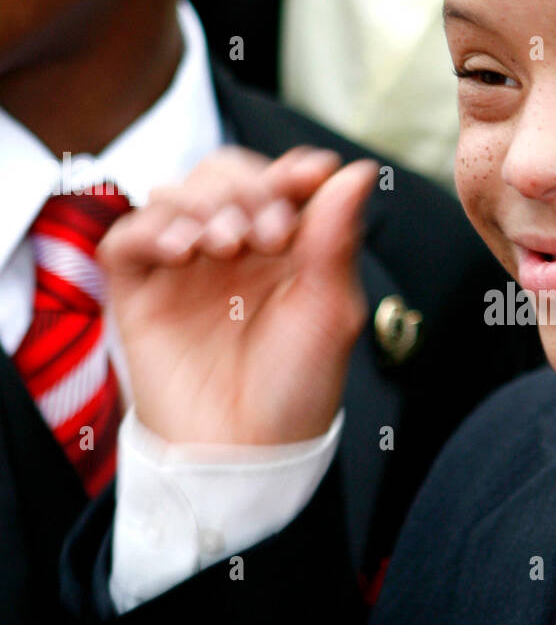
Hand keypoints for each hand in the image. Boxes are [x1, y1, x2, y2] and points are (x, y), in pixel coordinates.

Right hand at [99, 146, 377, 444]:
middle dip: (245, 188)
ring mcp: (182, 268)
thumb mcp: (329, 312)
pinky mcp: (139, 293)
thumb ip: (337, 238)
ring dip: (202, 204)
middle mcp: (231, 250)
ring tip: (226, 244)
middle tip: (268, 232)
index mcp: (283, 249)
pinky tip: (183, 251)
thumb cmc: (296, 390)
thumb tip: (360, 172)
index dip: (289, 171)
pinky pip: (126, 238)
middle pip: (221, 176)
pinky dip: (150, 229)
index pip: (276, 181)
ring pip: (173, 195)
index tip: (308, 175)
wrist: (245, 453)